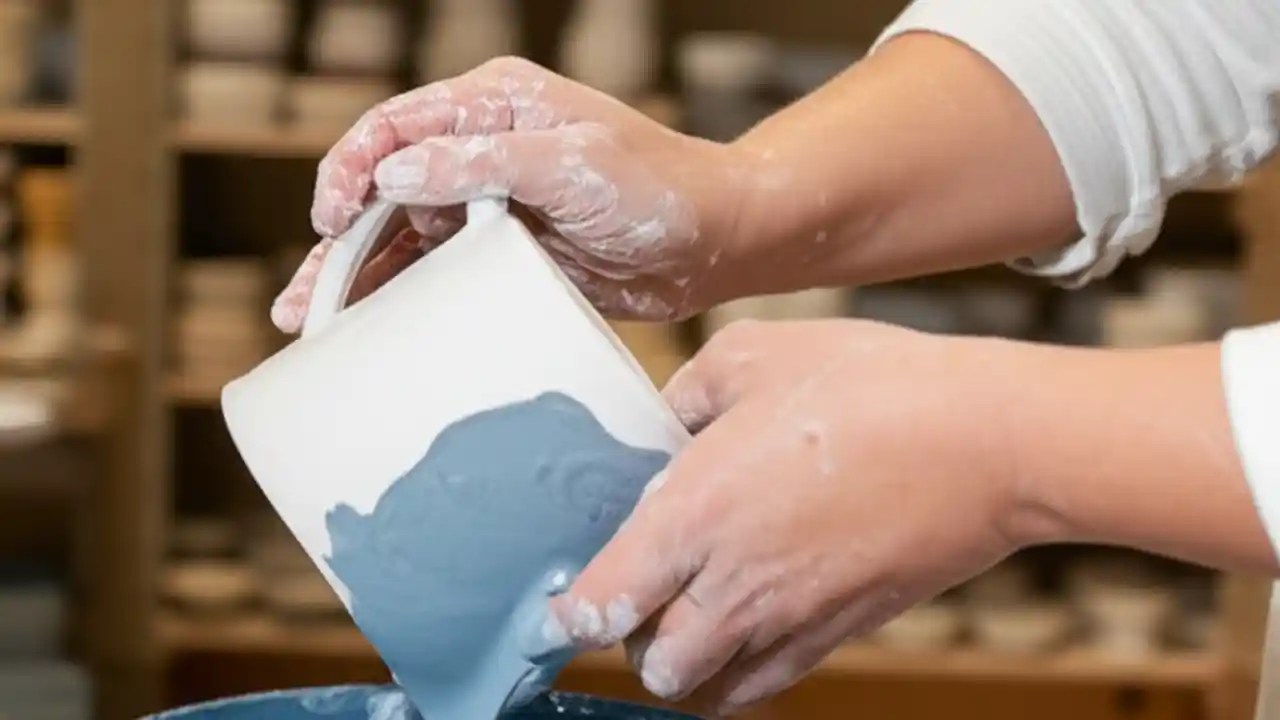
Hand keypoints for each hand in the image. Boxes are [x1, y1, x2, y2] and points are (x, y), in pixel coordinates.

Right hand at [272, 57, 752, 331]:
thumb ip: (480, 164)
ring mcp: (489, 205)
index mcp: (494, 107)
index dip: (351, 170)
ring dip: (357, 278)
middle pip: (385, 190)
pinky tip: (367, 332)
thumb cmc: (658, 186)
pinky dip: (401, 300)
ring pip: (402, 238)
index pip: (395, 126)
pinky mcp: (503, 254)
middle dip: (339, 242)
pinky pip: (438, 274)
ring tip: (309, 324)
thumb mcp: (571, 163)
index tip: (331, 220)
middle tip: (305, 300)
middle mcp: (481, 151)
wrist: (713, 240)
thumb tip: (393, 174)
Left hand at [549, 319, 1032, 715]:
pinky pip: (766, 687)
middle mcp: (733, 582)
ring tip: (687, 618)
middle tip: (636, 596)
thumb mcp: (759, 353)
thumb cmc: (875, 387)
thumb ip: (691, 390)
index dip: (571, 613)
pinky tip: (745, 629)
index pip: (603, 603)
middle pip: (649, 662)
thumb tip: (670, 420)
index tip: (563, 604)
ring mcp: (791, 618)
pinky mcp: (841, 632)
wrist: (988, 442)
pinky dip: (738, 676)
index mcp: (696, 513)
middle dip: (630, 638)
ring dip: (683, 664)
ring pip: (704, 687)